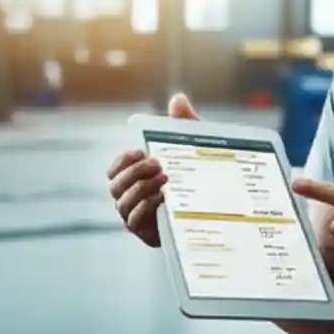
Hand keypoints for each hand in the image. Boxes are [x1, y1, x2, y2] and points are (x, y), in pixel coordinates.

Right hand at [107, 93, 197, 246]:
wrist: (219, 211)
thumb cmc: (199, 177)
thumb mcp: (194, 150)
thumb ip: (184, 124)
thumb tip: (178, 99)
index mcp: (136, 178)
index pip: (115, 169)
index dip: (122, 160)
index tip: (140, 150)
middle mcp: (131, 198)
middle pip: (115, 186)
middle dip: (133, 172)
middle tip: (156, 163)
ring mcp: (138, 217)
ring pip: (122, 204)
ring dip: (140, 189)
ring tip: (164, 180)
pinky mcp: (148, 234)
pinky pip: (134, 222)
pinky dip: (144, 209)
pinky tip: (162, 199)